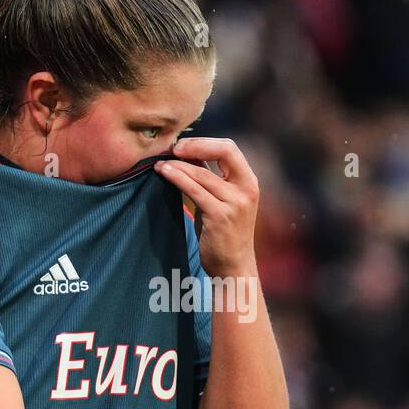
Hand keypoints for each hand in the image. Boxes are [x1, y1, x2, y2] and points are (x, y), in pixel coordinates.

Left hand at [155, 137, 259, 277]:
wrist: (233, 266)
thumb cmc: (224, 233)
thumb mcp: (223, 201)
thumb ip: (212, 178)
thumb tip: (188, 154)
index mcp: (249, 182)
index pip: (229, 148)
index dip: (204, 142)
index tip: (183, 146)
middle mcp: (247, 189)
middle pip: (223, 151)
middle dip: (194, 146)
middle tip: (173, 149)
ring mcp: (235, 203)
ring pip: (202, 173)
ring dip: (178, 165)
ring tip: (160, 164)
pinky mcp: (220, 216)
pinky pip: (194, 190)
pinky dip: (177, 178)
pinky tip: (164, 173)